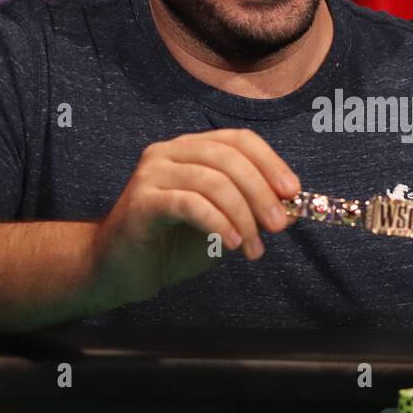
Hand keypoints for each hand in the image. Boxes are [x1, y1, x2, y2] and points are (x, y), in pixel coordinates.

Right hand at [90, 129, 299, 307]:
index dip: (270, 162)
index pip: (238, 140)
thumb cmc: (172, 246)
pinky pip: (190, 204)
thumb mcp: (223, 225)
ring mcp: (152, 174)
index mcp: (191, 149)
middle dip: (261, 191)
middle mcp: (169, 153)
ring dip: (242, 215)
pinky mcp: (141, 202)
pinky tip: (231, 244)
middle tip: (279, 225)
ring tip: (254, 248)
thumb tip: (293, 207)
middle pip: (228, 157)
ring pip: (212, 181)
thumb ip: (252, 211)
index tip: (293, 192)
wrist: (119, 272)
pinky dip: (218, 223)